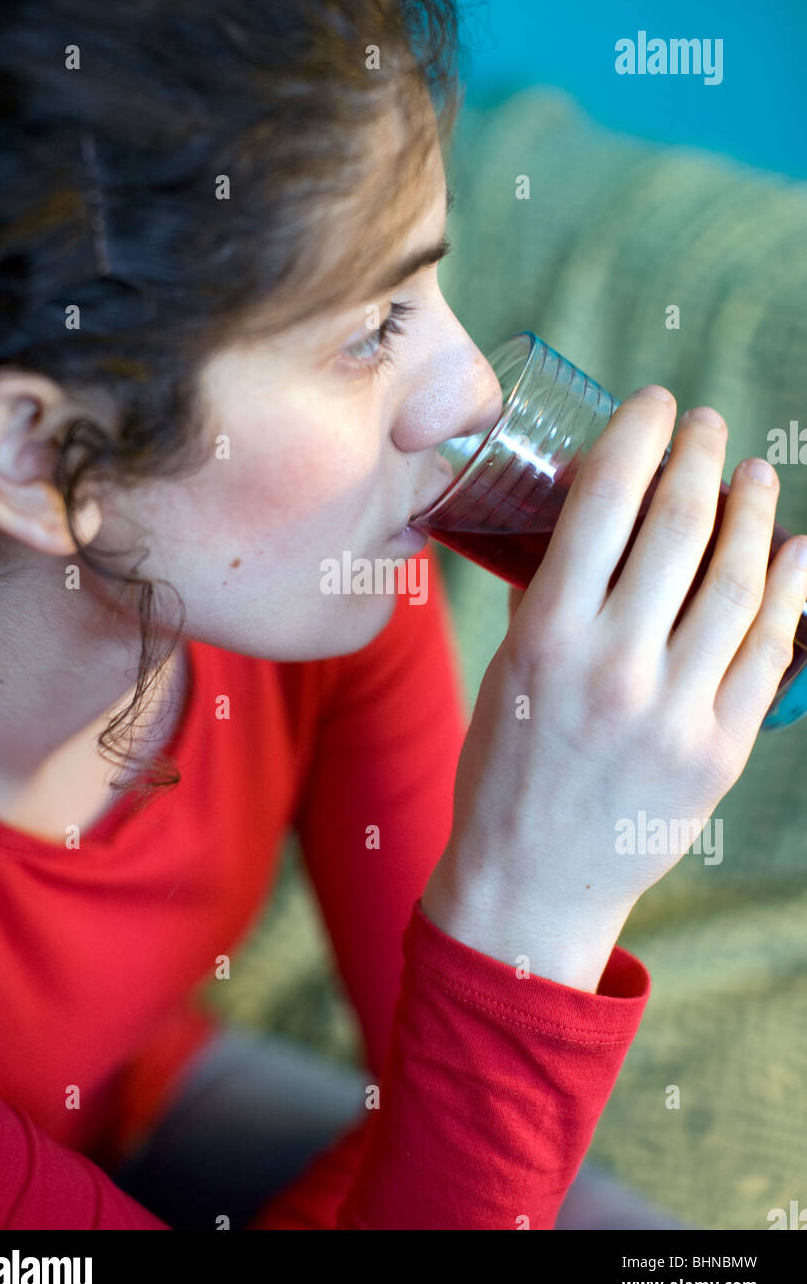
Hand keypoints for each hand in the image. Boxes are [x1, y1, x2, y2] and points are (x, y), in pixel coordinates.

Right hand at [424, 386, 806, 987]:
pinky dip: (792, 590)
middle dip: (698, 456)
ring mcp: (674, 711)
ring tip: (754, 474)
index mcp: (546, 636)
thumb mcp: (507, 668)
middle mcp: (613, 666)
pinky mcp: (719, 751)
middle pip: (678, 528)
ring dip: (753, 512)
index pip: (604, 503)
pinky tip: (797, 548)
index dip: (638, 435)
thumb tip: (595, 519)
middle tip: (707, 425)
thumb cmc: (506, 764)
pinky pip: (771, 652)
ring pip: (736, 582)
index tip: (655, 403)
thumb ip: (552, 595)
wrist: (531, 879)